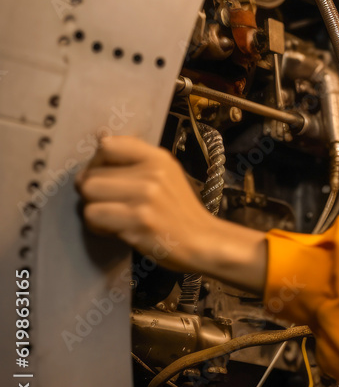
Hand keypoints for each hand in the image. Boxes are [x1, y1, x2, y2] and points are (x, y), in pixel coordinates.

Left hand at [74, 135, 214, 272]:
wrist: (202, 241)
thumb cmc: (179, 212)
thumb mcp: (166, 176)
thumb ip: (136, 162)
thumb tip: (97, 151)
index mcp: (158, 158)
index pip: (107, 145)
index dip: (96, 163)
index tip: (106, 179)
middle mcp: (152, 172)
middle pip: (91, 174)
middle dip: (93, 193)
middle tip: (111, 205)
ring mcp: (146, 196)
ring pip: (89, 193)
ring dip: (93, 209)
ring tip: (113, 217)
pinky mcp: (139, 219)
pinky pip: (93, 215)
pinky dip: (97, 225)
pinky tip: (116, 229)